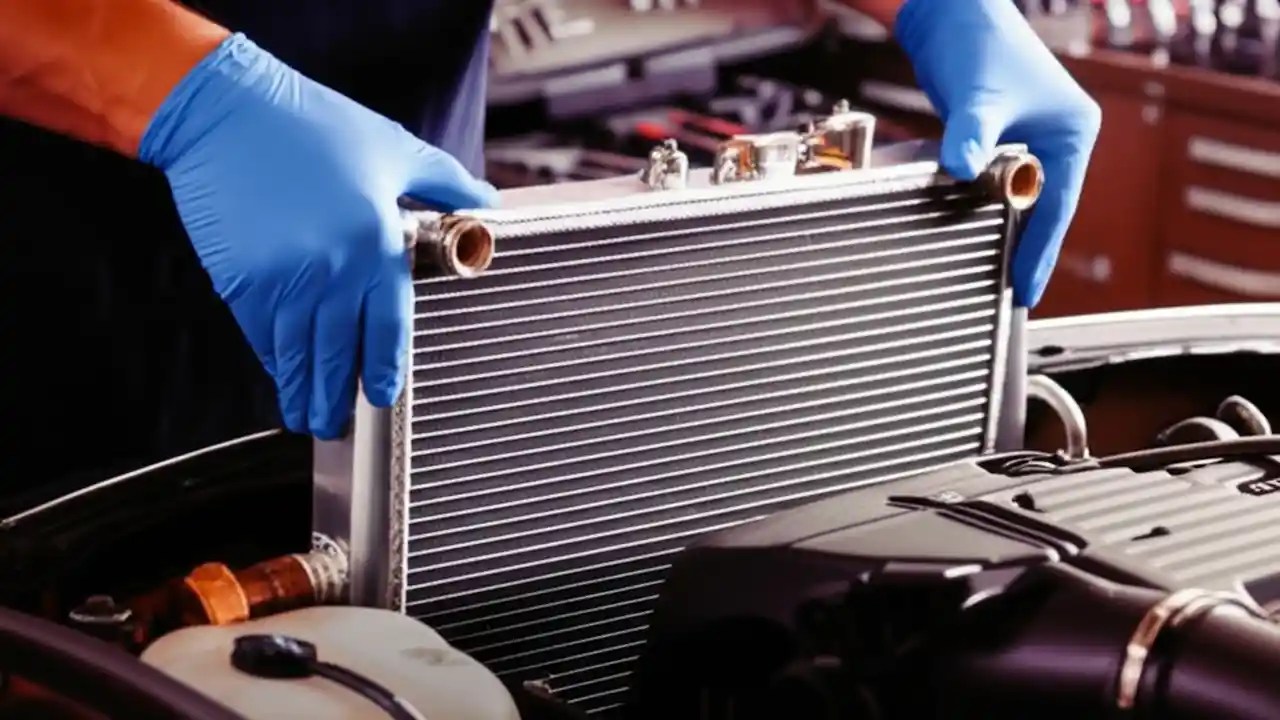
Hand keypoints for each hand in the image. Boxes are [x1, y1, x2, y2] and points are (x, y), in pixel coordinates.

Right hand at [139, 34, 495, 438]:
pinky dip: (274, 360)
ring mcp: (285, 281)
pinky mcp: (242, 281)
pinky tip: (281, 374)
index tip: (382, 394)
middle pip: (340, 353)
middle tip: (340, 425)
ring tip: (308, 418)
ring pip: (300, 355)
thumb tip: (488, 205)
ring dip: (304, 390)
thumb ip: (446, 183)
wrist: (227, 114)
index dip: (383, 369)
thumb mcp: (394, 147)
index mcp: (377, 244)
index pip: (388, 328)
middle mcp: (334, 272)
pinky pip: (263, 336)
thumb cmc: (313, 126)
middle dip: (340, 396)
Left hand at [895, 0, 1100, 307]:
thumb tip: (961, 168)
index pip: (1058, 205)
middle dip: (1027, 249)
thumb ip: (969, 136)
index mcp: (1071, 132)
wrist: (949, 13)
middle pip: (1045, 207)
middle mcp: (1059, 138)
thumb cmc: (975, 45)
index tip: (1025, 288)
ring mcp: (1032, 138)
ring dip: (1008, 232)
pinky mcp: (1003, 137)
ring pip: (1023, 198)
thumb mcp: (976, 99)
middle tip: (1010, 294)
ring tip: (993, 276)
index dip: (1040, 251)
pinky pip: (1000, 186)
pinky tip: (972, 236)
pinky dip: (989, 210)